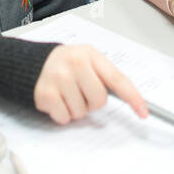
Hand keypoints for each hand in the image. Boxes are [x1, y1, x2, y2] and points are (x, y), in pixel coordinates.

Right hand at [34, 45, 148, 123]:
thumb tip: (132, 100)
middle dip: (92, 103)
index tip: (143, 112)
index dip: (132, 97)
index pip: (117, 79)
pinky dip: (62, 115)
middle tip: (81, 92)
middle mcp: (75, 63)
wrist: (31, 64)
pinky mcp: (45, 94)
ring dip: (76, 109)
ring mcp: (59, 78)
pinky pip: (65, 118)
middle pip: (99, 100)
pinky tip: (56, 100)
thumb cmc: (65, 65)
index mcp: (90, 55)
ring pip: (81, 112)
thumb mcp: (86, 60)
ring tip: (66, 94)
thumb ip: (105, 76)